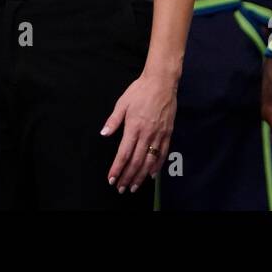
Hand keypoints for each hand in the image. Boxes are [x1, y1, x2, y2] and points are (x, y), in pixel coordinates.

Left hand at [101, 72, 176, 193]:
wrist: (161, 82)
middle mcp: (147, 134)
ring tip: (135, 187)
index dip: (117, 168)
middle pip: (136, 161)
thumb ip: (113, 120)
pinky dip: (157, 166)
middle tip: (122, 188)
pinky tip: (151, 175)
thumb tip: (104, 133)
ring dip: (141, 176)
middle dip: (128, 177)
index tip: (112, 179)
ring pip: (150, 161)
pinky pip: (163, 154)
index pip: (124, 153)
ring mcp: (159, 135)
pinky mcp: (168, 133)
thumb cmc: (140, 91)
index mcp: (134, 127)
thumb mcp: (122, 103)